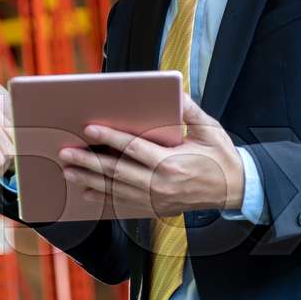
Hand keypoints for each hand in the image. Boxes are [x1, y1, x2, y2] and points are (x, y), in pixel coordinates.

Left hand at [59, 95, 244, 215]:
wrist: (235, 190)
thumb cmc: (220, 156)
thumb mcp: (210, 129)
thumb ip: (189, 110)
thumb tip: (173, 90)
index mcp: (173, 163)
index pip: (134, 149)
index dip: (110, 139)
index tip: (89, 129)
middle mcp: (161, 184)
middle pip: (116, 171)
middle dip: (88, 161)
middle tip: (65, 152)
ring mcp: (156, 199)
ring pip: (115, 189)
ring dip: (89, 180)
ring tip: (68, 170)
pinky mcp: (155, 208)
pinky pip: (123, 204)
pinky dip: (103, 198)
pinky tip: (86, 191)